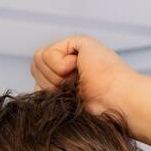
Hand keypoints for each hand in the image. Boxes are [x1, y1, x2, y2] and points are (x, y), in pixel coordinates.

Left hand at [31, 34, 150, 150]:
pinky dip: (61, 67)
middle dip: (48, 82)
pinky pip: (48, 54)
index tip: (67, 96)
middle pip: (34, 66)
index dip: (45, 90)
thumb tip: (35, 87)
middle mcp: (69, 61)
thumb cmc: (97, 109)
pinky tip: (80, 68)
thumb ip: (47, 91)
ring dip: (55, 76)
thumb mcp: (63, 104)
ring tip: (77, 78)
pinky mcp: (78, 41)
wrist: (115, 102)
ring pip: (38, 59)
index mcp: (66, 77)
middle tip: (72, 87)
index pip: (37, 78)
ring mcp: (73, 50)